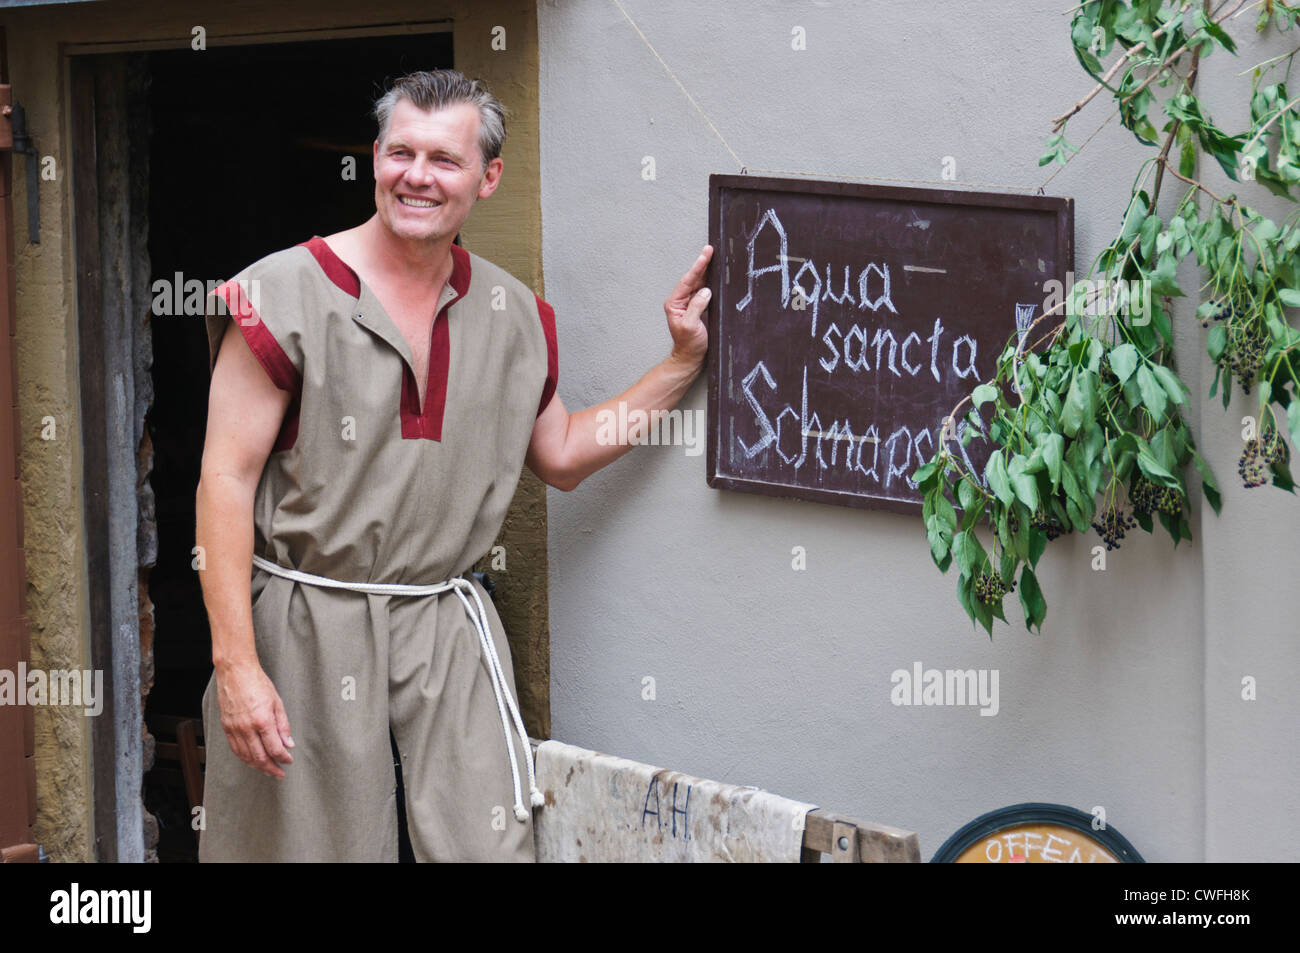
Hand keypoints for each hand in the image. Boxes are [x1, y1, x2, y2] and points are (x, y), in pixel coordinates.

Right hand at [215, 660, 294, 778]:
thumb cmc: (257, 683)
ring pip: (245, 756)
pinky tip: (251, 760)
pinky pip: (235, 748)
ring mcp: (234, 728)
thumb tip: (289, 744)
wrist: (236, 672)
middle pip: (259, 757)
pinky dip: (244, 758)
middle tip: (279, 774)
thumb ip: (283, 725)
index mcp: (262, 720)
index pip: (274, 748)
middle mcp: (246, 727)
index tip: (289, 761)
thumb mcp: (277, 702)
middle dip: (271, 768)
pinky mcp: (226, 727)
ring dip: (257, 766)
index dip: (283, 758)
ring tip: (267, 770)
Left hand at [664, 244, 712, 367]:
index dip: (698, 266)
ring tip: (715, 258)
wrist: (691, 358)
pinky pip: (705, 291)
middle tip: (711, 249)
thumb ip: (697, 306)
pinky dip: (712, 282)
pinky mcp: (699, 308)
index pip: (688, 280)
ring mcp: (690, 304)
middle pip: (693, 278)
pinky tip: (717, 275)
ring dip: (708, 271)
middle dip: (703, 264)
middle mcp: (681, 301)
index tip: (706, 254)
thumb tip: (705, 291)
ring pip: (700, 283)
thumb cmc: (689, 344)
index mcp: (674, 303)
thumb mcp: (691, 326)